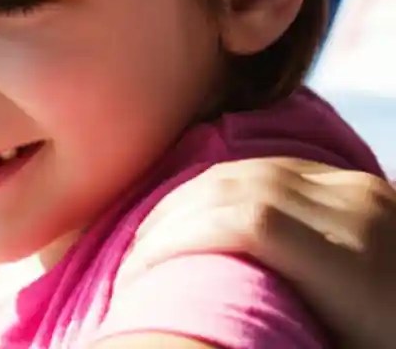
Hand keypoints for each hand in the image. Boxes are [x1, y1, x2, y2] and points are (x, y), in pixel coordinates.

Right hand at [127, 158, 395, 348]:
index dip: (179, 240)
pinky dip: (224, 187)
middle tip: (130, 261)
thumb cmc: (390, 343)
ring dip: (189, 198)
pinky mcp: (365, 185)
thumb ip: (267, 325)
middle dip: (170, 218)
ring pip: (250, 168)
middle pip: (236, 186)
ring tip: (152, 241)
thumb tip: (190, 330)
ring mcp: (365, 191)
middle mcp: (360, 212)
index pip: (246, 221)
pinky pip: (275, 168)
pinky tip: (198, 216)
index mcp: (357, 265)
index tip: (136, 276)